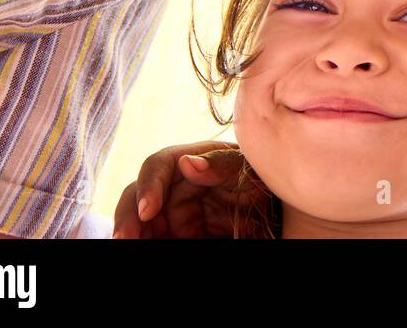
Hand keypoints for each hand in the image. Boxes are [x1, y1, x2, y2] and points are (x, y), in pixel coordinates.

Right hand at [112, 141, 272, 238]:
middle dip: (128, 215)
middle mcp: (176, 185)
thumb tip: (187, 163)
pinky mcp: (180, 234)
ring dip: (133, 231)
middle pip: (139, 195)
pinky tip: (142, 246)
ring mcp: (175, 212)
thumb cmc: (266, 180)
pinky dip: (146, 240)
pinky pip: (156, 237)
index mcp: (191, 161)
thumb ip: (222, 164)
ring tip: (129, 242)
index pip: (158, 165)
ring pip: (141, 221)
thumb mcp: (250, 168)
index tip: (147, 210)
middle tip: (125, 238)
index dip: (148, 185)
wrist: (281, 212)